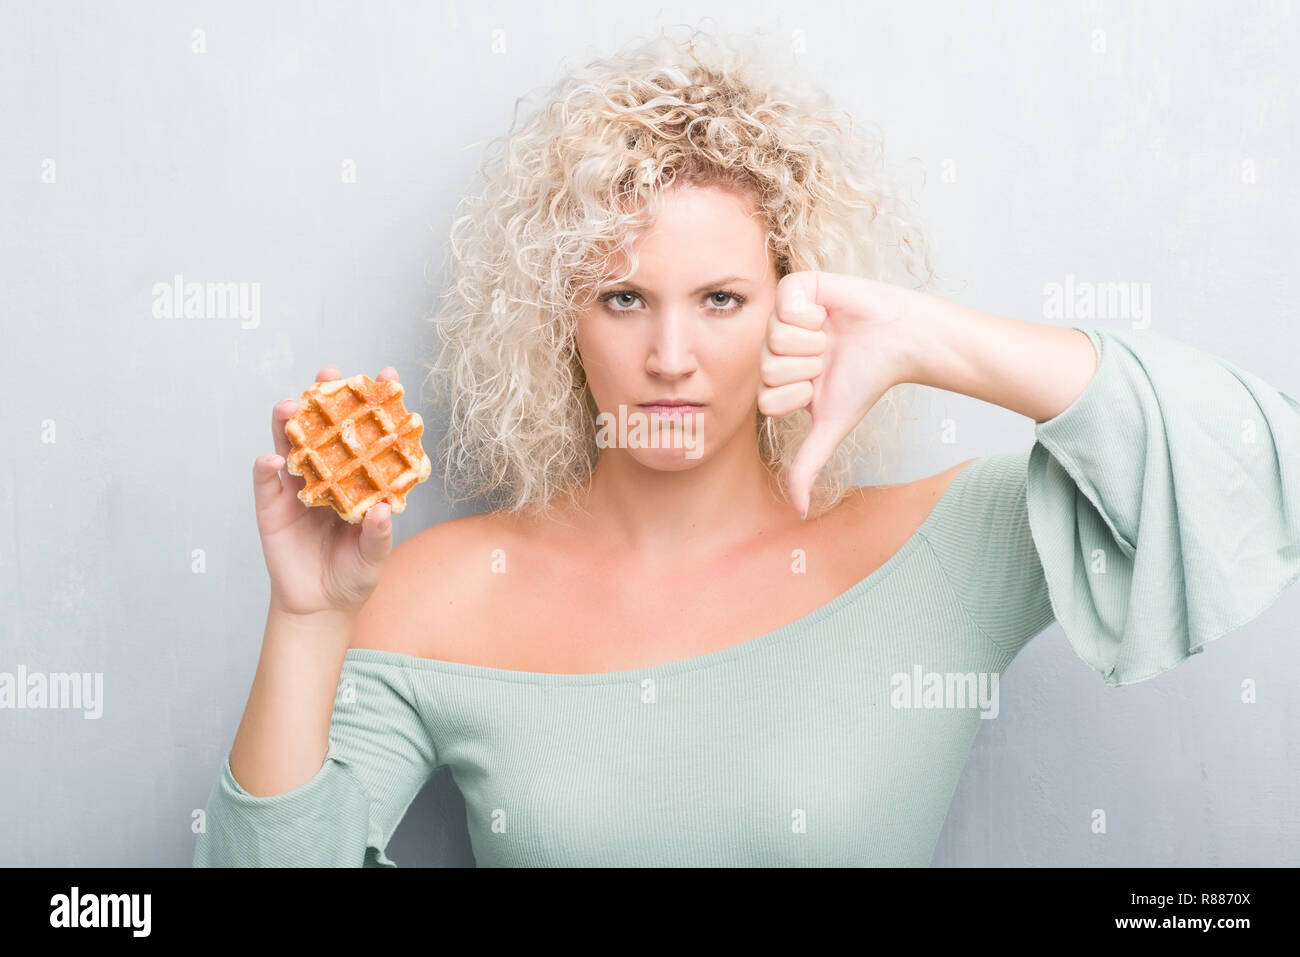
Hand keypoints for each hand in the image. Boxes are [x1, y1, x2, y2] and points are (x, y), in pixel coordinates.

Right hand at [253, 366, 400, 617]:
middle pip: (324, 429)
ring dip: (289, 422)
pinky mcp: (271, 505)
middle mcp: (327, 475)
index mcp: (357, 479)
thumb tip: (381, 508)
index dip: (375, 405)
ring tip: (291, 405)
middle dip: (326, 399)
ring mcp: (297, 487)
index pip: (367, 435)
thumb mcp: (374, 556)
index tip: (386, 377)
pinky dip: (266, 466)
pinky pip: (265, 481)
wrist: (320, 605)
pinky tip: (273, 457)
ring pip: (291, 445)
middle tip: (330, 374)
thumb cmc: (353, 574)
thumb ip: (377, 534)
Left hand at [757, 272, 913, 517]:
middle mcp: (773, 345)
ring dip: (814, 343)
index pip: (765, 396)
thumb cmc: (866, 380)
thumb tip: (798, 511)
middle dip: (808, 369)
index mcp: (776, 376)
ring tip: (831, 336)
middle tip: (829, 357)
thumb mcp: (831, 425)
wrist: (900, 340)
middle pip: (768, 368)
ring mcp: (781, 315)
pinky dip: (813, 314)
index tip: (821, 384)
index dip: (799, 394)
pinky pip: (786, 306)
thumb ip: (807, 465)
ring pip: (775, 339)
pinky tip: (828, 312)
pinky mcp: (796, 286)